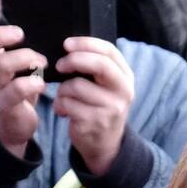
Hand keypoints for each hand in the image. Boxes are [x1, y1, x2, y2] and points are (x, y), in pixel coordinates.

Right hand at [0, 10, 46, 159]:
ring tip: (42, 61)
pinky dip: (32, 83)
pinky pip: (16, 91)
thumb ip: (12, 51)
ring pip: (1, 66)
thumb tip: (31, 25)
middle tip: (21, 34)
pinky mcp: (5, 106)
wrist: (9, 129)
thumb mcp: (8, 71)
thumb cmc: (13, 92)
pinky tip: (42, 84)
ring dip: (24, 58)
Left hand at [54, 37, 133, 175]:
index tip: (66, 45)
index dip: (85, 43)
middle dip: (73, 61)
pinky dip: (60, 106)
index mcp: (126, 77)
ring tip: (64, 98)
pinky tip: (64, 112)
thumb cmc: (99, 107)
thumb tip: (69, 47)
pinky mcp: (96, 122)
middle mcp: (124, 92)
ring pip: (77, 86)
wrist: (106, 144)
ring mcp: (112, 108)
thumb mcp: (106, 85)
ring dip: (62, 90)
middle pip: (99, 64)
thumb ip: (95, 66)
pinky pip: (68, 104)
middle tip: (60, 66)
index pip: (108, 51)